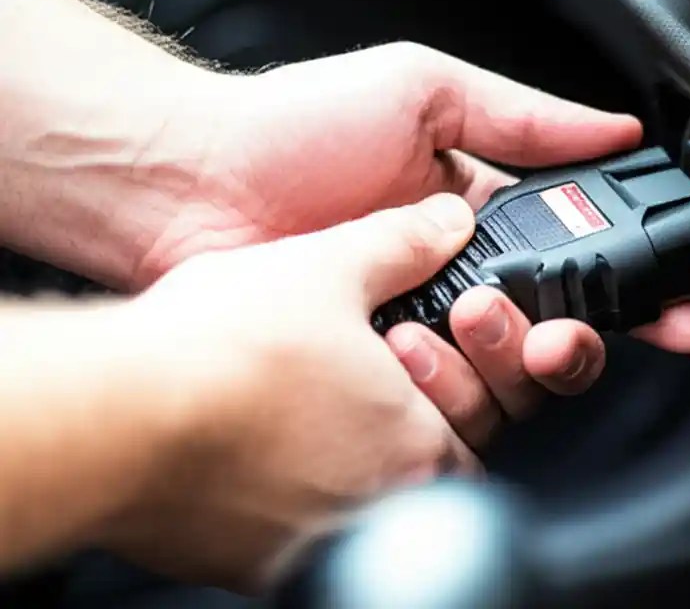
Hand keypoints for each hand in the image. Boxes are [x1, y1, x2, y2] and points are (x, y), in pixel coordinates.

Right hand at [102, 193, 482, 591]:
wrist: (111, 420)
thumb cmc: (218, 355)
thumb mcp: (327, 268)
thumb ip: (402, 246)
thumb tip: (447, 223)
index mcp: (415, 443)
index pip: (477, 437)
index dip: (458, 393)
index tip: (421, 364)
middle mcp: (378, 507)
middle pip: (425, 477)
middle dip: (405, 425)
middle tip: (354, 381)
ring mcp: (314, 544)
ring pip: (360, 508)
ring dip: (342, 462)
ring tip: (294, 408)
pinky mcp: (250, 568)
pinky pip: (291, 537)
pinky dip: (283, 499)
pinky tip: (250, 451)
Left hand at [144, 43, 689, 442]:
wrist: (187, 183)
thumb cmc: (290, 128)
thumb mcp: (424, 90)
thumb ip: (525, 116)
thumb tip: (617, 127)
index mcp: (482, 209)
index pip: (583, 254)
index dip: (637, 286)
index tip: (678, 310)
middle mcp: (459, 276)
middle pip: (559, 329)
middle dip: (582, 341)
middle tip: (563, 332)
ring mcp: (421, 331)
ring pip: (508, 378)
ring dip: (513, 360)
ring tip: (465, 318)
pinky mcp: (377, 377)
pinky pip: (440, 404)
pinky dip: (451, 392)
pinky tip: (426, 359)